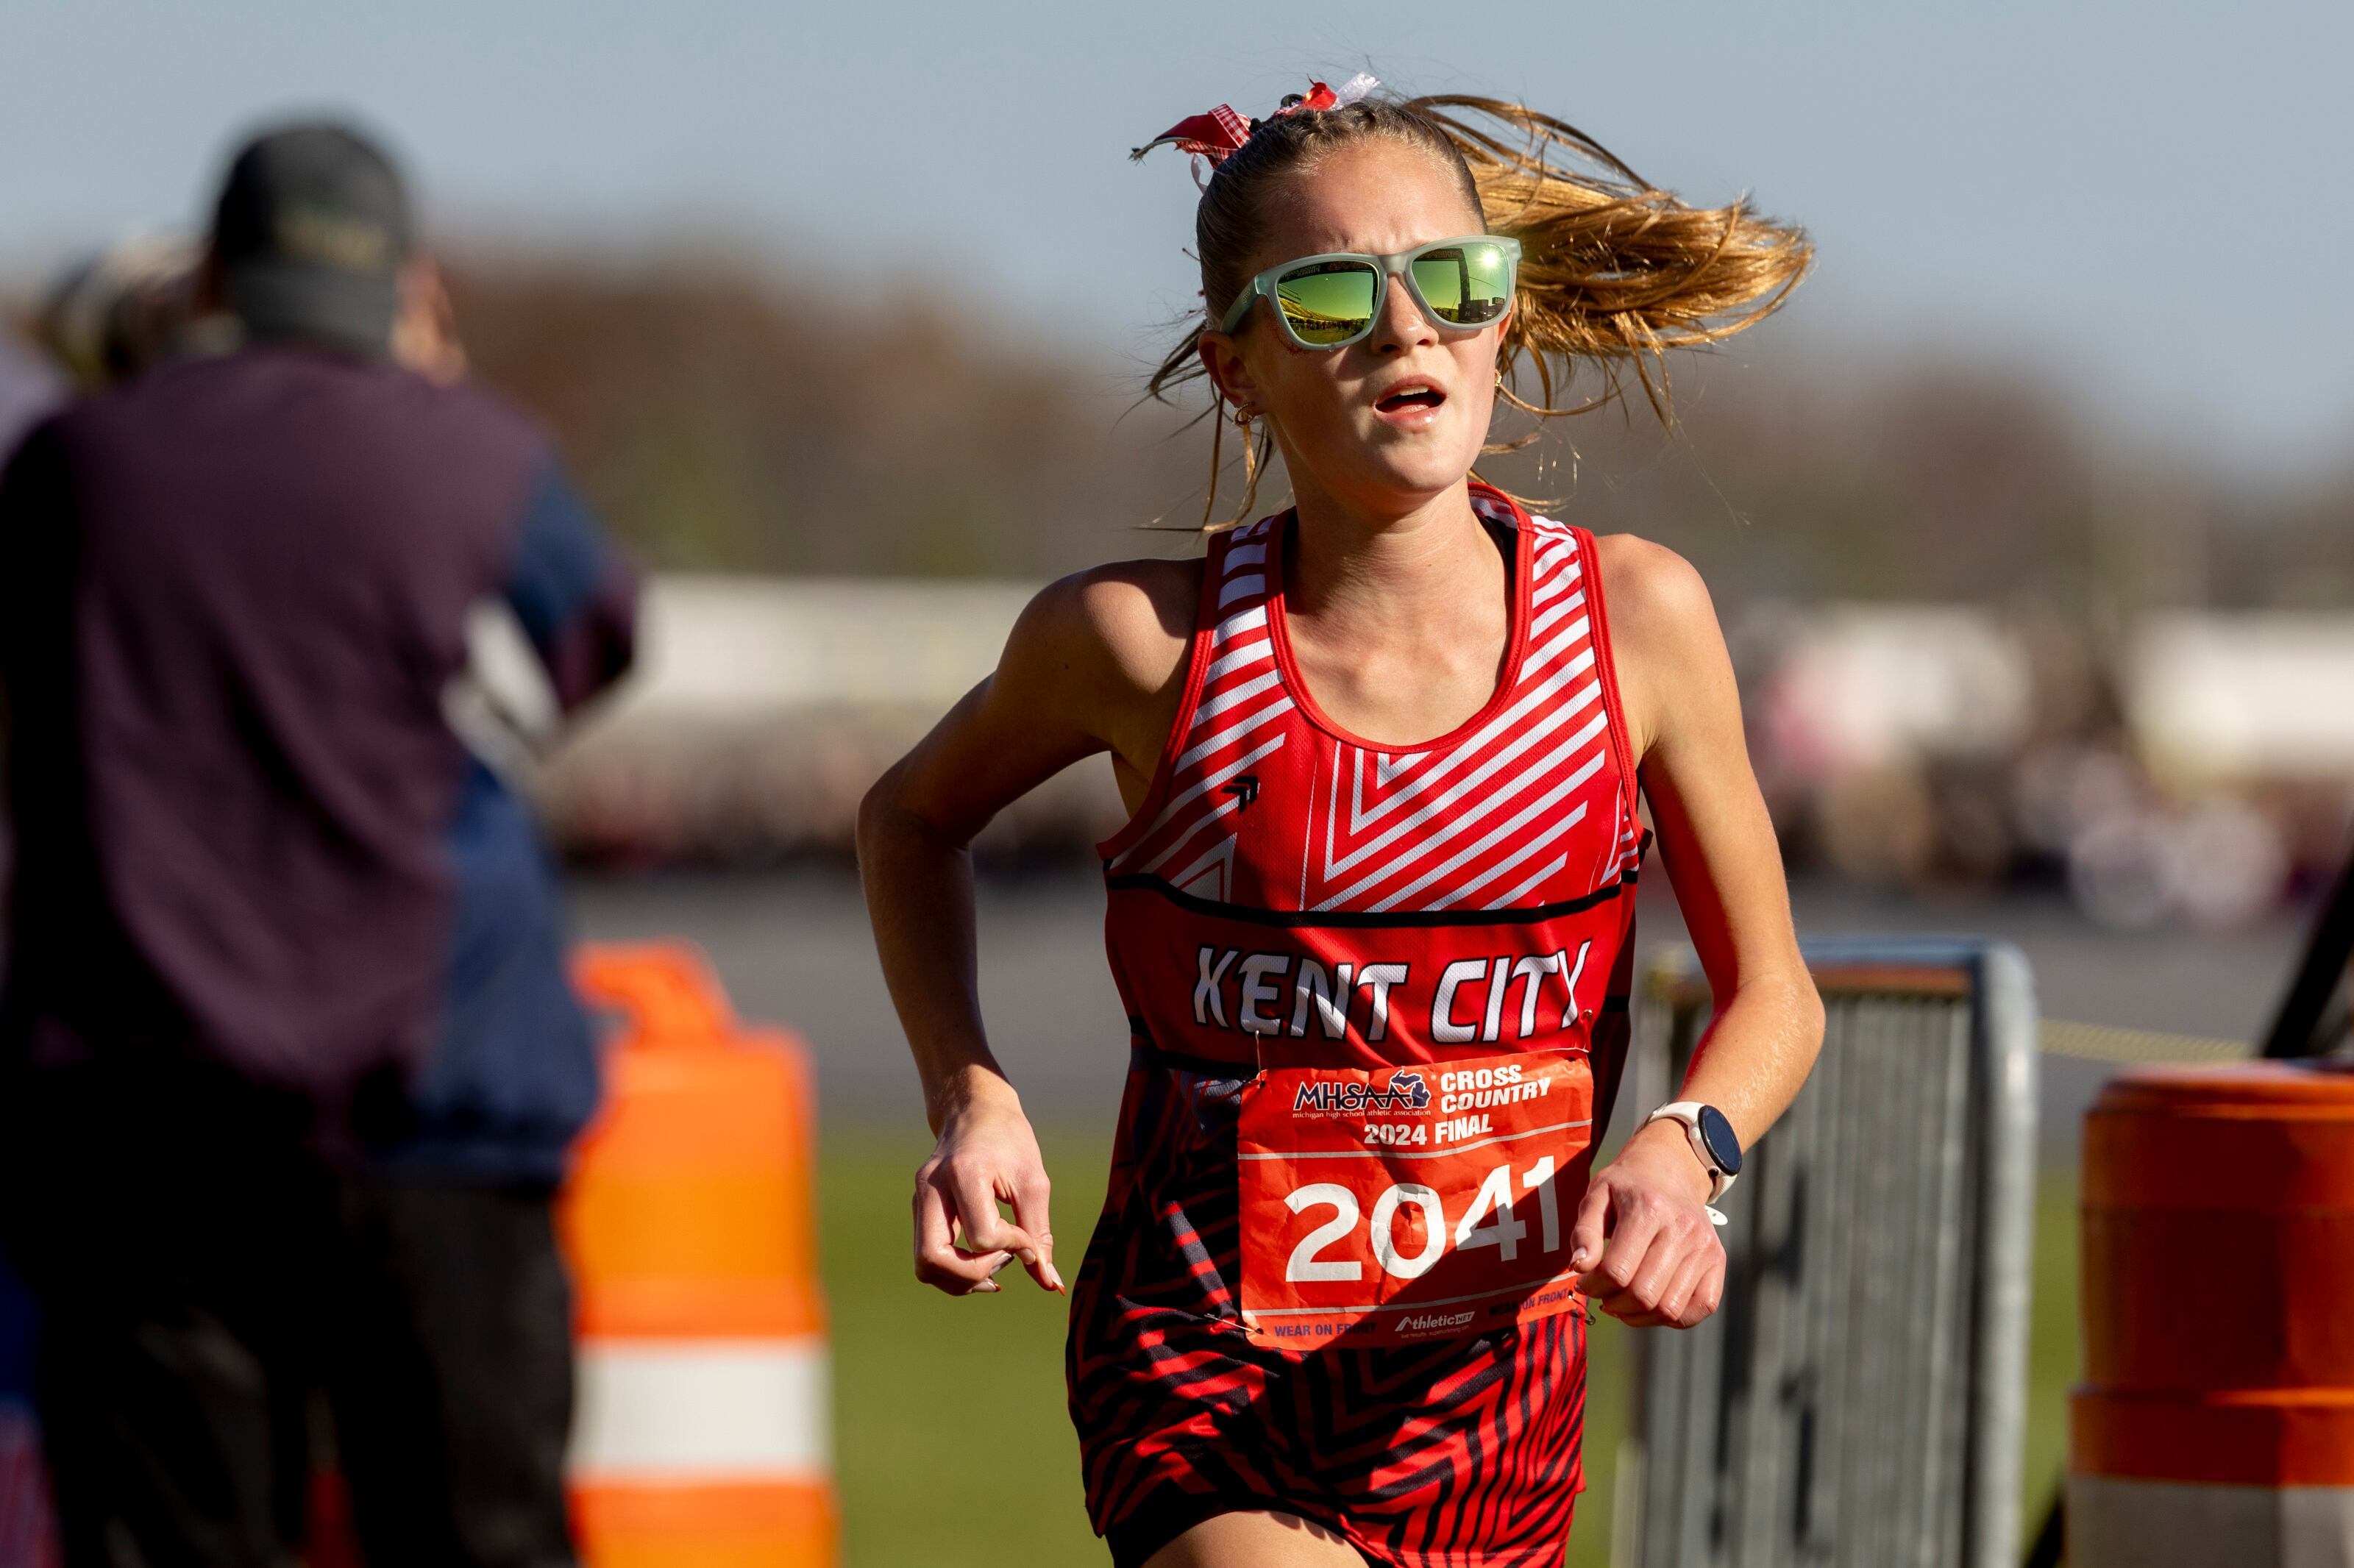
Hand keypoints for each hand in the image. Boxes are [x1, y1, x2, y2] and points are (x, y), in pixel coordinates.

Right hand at [912, 1072, 1062, 1296]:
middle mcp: (931, 1188)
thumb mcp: (1033, 1182)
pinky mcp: (919, 1208)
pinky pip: (928, 1256)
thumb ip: (1039, 1234)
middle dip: (972, 1275)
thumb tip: (1051, 1283)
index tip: (1029, 1237)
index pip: (982, 1236)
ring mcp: (920, 1199)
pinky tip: (982, 1259)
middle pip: (933, 1259)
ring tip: (994, 1264)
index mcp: (964, 1173)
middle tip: (1003, 1262)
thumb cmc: (1009, 1140)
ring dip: (961, 1279)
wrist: (974, 1109)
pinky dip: (955, 1270)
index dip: (1012, 1246)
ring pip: (924, 1266)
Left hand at [1569, 1121, 1724, 1328]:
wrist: (1670, 1168)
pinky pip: (1700, 1308)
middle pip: (1644, 1294)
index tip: (1585, 1283)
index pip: (1617, 1271)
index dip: (1593, 1287)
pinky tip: (1652, 1305)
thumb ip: (1584, 1231)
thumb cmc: (1627, 1186)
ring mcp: (1704, 1246)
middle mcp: (1682, 1228)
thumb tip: (1579, 1266)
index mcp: (1649, 1209)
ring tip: (1623, 1303)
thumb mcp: (1596, 1195)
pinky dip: (1673, 1318)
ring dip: (1639, 1316)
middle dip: (1614, 1303)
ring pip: (1670, 1308)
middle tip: (1603, 1295)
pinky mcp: (1717, 1260)